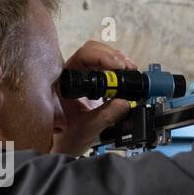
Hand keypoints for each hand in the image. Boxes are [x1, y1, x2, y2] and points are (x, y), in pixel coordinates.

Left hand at [51, 40, 135, 156]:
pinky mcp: (91, 80)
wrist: (67, 144)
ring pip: (99, 54)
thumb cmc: (68, 137)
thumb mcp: (87, 128)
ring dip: (117, 59)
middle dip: (112, 56)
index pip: (82, 56)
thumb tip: (124, 103)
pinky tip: (126, 73)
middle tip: (127, 68)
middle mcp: (71, 74)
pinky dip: (117, 66)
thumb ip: (105, 117)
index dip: (102, 57)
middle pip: (93, 50)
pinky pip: (104, 65)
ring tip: (129, 70)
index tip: (117, 67)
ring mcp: (81, 75)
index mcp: (64, 82)